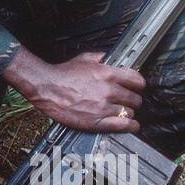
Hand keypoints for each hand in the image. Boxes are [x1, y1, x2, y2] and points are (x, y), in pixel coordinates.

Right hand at [5, 50, 143, 132]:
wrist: (47, 87)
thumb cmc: (62, 75)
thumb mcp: (84, 59)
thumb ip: (101, 58)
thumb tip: (109, 58)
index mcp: (108, 74)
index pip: (137, 81)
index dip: (138, 85)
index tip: (136, 87)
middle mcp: (109, 90)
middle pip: (136, 98)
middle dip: (133, 99)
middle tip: (128, 100)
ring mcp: (104, 107)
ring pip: (130, 112)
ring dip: (128, 112)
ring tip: (123, 111)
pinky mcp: (97, 121)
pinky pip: (123, 125)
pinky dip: (130, 126)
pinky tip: (131, 125)